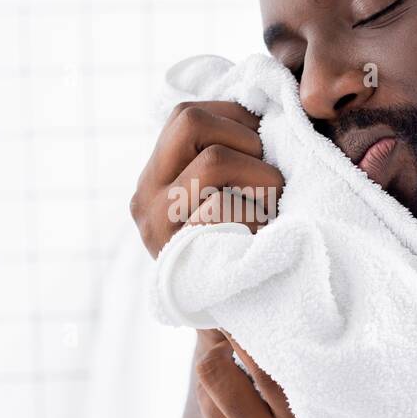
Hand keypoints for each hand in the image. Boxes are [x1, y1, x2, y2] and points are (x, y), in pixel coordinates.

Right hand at [129, 101, 282, 257]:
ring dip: (262, 176)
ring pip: (216, 161)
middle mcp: (145, 197)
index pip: (186, 114)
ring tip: (272, 206)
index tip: (262, 145)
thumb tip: (264, 98)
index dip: (234, 117)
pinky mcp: (183, 252)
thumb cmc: (240, 247)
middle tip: (267, 174)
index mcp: (154, 176)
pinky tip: (264, 233)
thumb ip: (222, 154)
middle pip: (191, 121)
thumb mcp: (218, 196)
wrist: (236, 319)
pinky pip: (226, 207)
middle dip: (244, 137)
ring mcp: (159, 225)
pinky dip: (258, 213)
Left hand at [194, 332, 407, 417]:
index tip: (251, 304)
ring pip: (206, 402)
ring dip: (216, 376)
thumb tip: (330, 336)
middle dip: (217, 345)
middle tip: (230, 325)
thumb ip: (348, 394)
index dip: (249, 328)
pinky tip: (243, 401)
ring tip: (231, 355)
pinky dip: (225, 411)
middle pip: (214, 376)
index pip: (259, 362)